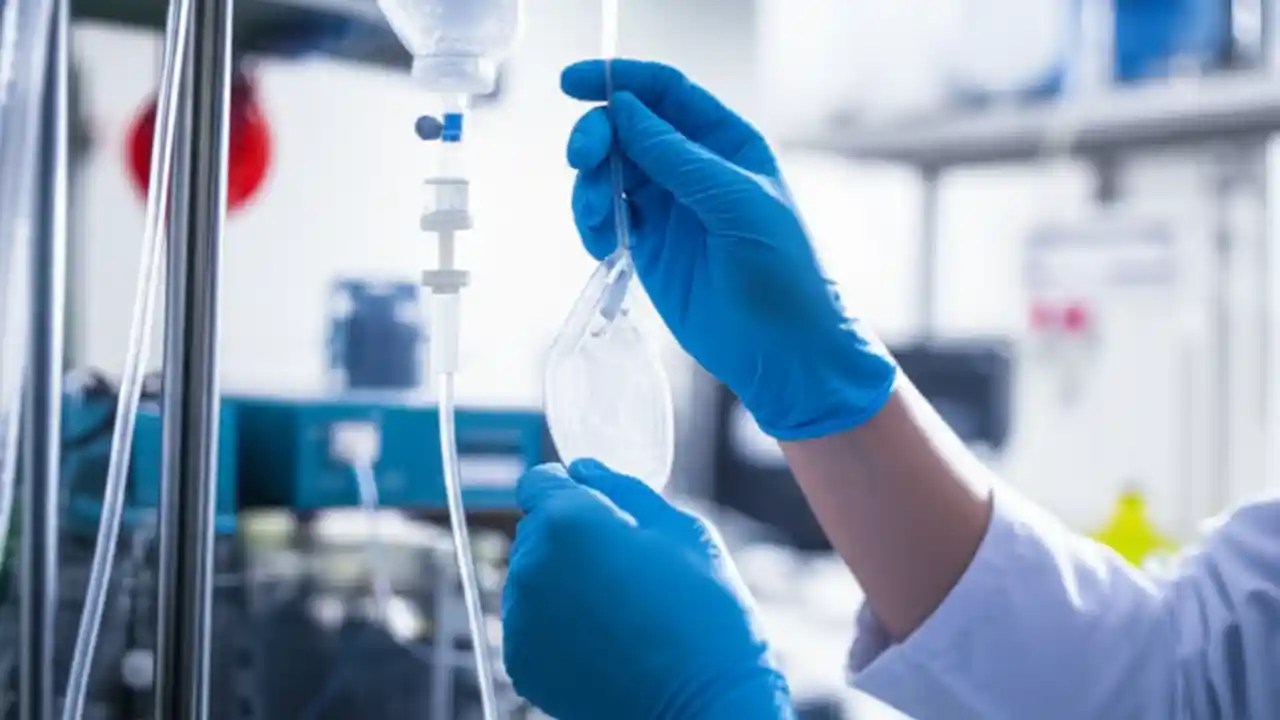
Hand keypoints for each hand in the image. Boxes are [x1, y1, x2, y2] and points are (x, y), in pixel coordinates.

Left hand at [502, 460, 793, 719]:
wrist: (705, 707)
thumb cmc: (705, 614)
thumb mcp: (682, 531)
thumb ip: (623, 489)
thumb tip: (585, 470)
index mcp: (568, 521)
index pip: (538, 481)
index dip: (569, 489)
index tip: (596, 508)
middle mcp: (531, 566)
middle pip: (535, 530)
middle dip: (569, 536)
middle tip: (624, 566)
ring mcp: (520, 618)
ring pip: (531, 578)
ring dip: (560, 581)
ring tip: (617, 608)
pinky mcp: (521, 662)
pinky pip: (530, 623)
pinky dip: (556, 625)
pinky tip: (603, 638)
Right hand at [563, 60, 896, 440]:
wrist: (785, 351)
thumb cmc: (784, 271)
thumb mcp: (735, 202)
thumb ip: (676, 156)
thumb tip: (623, 108)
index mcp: (726, 143)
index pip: (665, 93)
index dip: (618, 80)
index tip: (572, 83)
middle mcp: (693, 168)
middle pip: (626, 128)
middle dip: (596, 137)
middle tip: (582, 159)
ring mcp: (668, 208)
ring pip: (608, 173)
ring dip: (590, 187)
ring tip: (600, 221)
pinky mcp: (648, 248)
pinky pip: (605, 218)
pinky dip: (592, 223)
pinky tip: (603, 244)